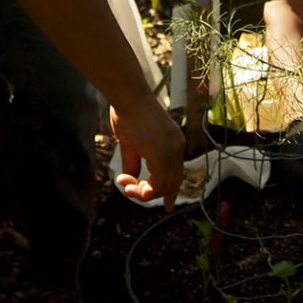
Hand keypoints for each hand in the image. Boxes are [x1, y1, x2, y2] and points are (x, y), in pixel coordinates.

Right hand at [110, 96, 183, 210]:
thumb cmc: (127, 112)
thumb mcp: (130, 143)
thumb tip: (131, 179)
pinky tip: (127, 183)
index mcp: (173, 142)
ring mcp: (172, 151)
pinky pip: (157, 185)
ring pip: (164, 187)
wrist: (127, 95)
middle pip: (171, 183)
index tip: (167, 206)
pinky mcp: (163, 155)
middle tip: (129, 190)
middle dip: (151, 194)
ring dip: (142, 193)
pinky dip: (142, 190)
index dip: (171, 191)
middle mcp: (177, 147)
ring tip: (125, 186)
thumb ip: (133, 162)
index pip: (176, 172)